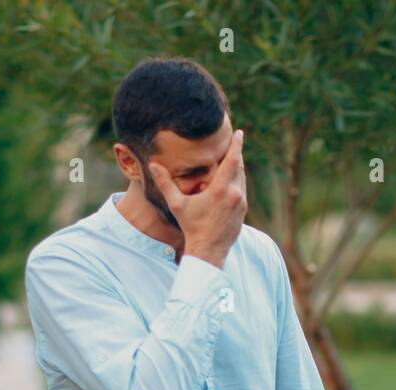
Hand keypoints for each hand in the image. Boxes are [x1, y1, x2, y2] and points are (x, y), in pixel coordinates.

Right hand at [150, 129, 246, 268]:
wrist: (208, 251)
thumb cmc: (191, 227)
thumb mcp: (177, 204)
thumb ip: (166, 183)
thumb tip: (152, 165)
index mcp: (221, 190)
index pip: (232, 160)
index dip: (236, 145)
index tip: (239, 133)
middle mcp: (235, 195)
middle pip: (239, 167)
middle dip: (236, 153)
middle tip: (234, 140)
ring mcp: (241, 204)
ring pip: (242, 178)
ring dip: (237, 167)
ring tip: (232, 156)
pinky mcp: (243, 212)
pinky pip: (242, 190)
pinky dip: (238, 180)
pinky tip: (231, 178)